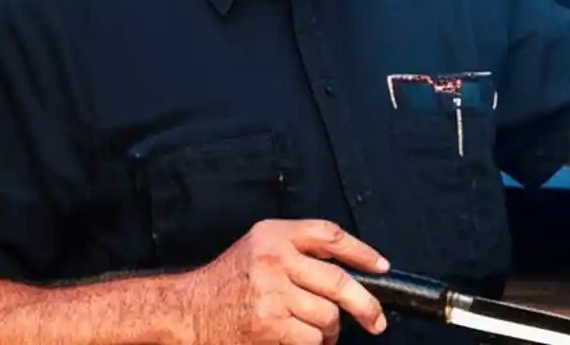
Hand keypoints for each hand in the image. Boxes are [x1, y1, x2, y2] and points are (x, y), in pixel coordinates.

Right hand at [181, 219, 389, 344]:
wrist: (187, 311)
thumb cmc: (229, 281)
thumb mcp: (261, 247)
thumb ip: (299, 249)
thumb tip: (352, 267)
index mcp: (275, 235)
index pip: (330, 235)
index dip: (362, 252)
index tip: (382, 268)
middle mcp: (274, 260)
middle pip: (338, 281)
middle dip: (366, 305)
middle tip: (376, 320)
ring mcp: (271, 294)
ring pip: (327, 315)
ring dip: (332, 331)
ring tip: (324, 333)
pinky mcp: (268, 325)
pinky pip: (311, 338)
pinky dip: (315, 344)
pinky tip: (306, 342)